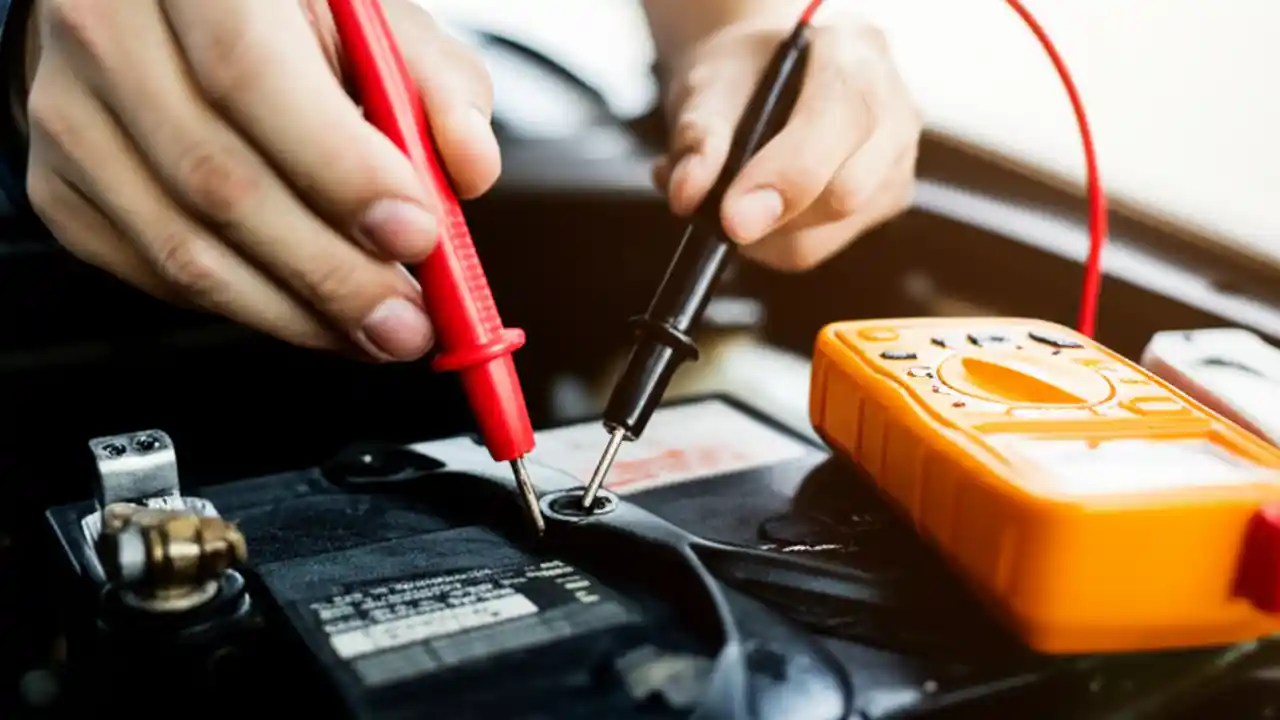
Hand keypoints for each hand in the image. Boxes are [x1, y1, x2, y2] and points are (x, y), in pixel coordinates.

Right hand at [23, 0, 499, 360]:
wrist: (165, 12)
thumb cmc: (281, 12)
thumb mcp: (372, 17)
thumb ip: (435, 84)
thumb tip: (469, 168)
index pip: (250, 77)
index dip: (339, 171)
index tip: (418, 235)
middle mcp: (108, 31)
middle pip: (218, 181)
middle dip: (332, 273)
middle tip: (409, 319)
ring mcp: (71, 114)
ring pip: (182, 248)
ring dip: (296, 313)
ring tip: (377, 332)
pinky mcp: (61, 187)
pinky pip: (157, 275)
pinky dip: (247, 308)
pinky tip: (309, 312)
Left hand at [653, 10, 920, 271]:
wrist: (767, 79)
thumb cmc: (746, 75)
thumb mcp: (710, 83)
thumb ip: (699, 133)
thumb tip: (688, 192)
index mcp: (856, 53)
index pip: (839, 118)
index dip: (786, 174)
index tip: (733, 216)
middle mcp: (892, 110)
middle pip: (846, 190)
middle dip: (770, 216)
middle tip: (711, 213)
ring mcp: (895, 164)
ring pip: (827, 232)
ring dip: (760, 232)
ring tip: (720, 197)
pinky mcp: (883, 205)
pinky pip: (816, 248)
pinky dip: (768, 241)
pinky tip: (748, 208)